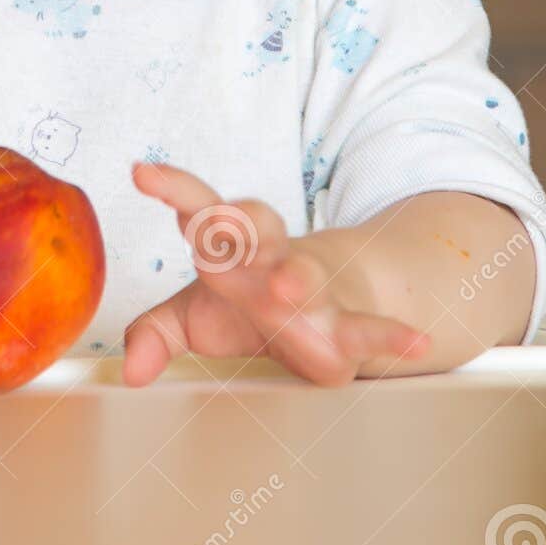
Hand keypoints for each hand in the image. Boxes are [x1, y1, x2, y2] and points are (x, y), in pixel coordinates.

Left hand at [123, 161, 429, 386]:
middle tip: (217, 219)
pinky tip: (416, 343)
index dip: (174, 189)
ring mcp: (315, 287)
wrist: (329, 298)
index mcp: (232, 246)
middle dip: (238, 220)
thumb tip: (128, 372)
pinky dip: (395, 337)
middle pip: (256, 226)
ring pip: (307, 271)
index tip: (143, 172)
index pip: (200, 208)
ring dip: (297, 275)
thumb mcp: (198, 316)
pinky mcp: (350, 325)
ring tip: (285, 283)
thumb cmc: (252, 300)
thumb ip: (157, 333)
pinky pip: (374, 329)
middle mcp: (273, 256)